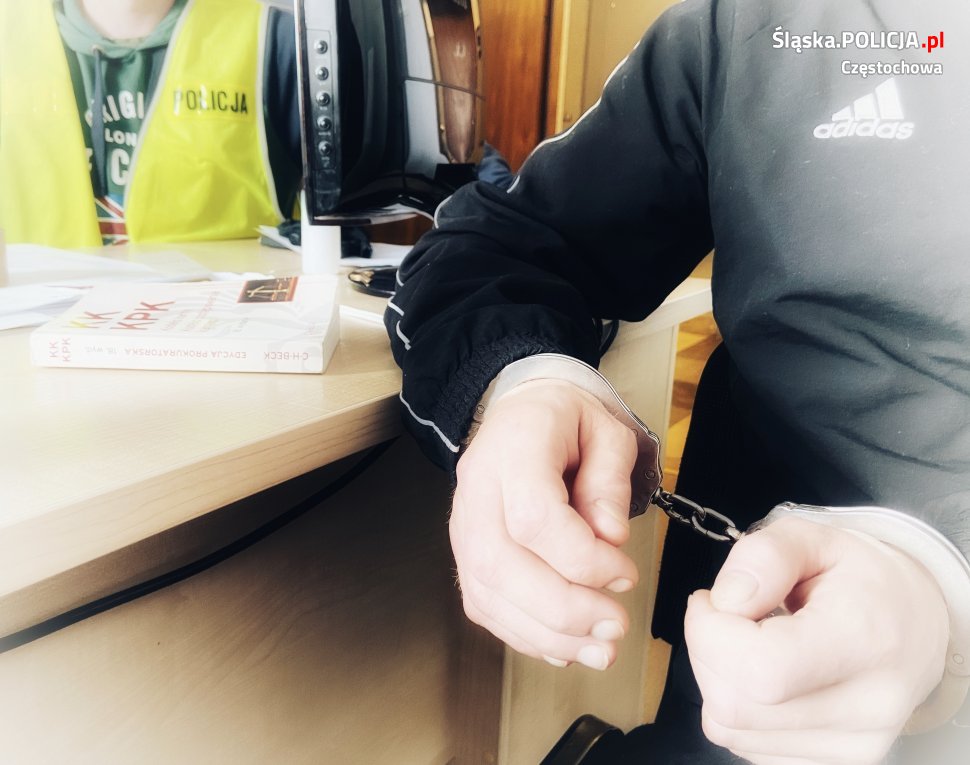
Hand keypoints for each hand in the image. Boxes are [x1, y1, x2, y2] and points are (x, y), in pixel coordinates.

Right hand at [450, 379, 639, 668]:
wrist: (520, 415)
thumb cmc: (565, 421)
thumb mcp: (606, 431)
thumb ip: (610, 481)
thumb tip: (609, 537)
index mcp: (513, 450)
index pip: (534, 518)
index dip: (582, 559)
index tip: (625, 572)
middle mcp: (476, 490)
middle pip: (502, 565)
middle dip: (565, 609)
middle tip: (616, 624)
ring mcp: (463, 526)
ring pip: (488, 594)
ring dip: (547, 634)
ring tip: (599, 648)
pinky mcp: (465, 554)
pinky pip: (484, 606)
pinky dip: (524, 634)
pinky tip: (565, 644)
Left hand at [685, 518, 949, 764]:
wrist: (917, 624)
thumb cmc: (860, 578)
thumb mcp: (814, 537)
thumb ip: (765, 555)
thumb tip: (726, 600)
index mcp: (865, 639)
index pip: (760, 668)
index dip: (709, 633)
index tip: (709, 600)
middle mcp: (866, 707)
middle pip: (734, 704)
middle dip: (705, 650)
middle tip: (722, 614)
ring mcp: (851, 747)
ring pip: (730, 729)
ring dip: (715, 678)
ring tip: (743, 641)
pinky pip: (744, 745)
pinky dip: (734, 707)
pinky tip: (759, 674)